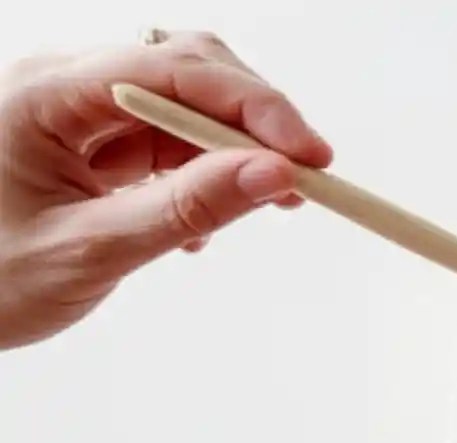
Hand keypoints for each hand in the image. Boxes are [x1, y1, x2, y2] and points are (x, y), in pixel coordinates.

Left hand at [0, 30, 331, 349]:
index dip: (249, 105)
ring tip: (273, 200)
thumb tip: (273, 176)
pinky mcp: (100, 143)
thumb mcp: (90, 251)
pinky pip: (175, 140)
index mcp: (44, 95)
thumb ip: (185, 209)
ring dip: (238, 149)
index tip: (305, 153)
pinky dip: (209, 173)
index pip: (168, 71)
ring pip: (190, 104)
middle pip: (188, 69)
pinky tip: (211, 219)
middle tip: (307, 175)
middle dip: (255, 119)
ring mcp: (84, 113)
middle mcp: (65, 87)